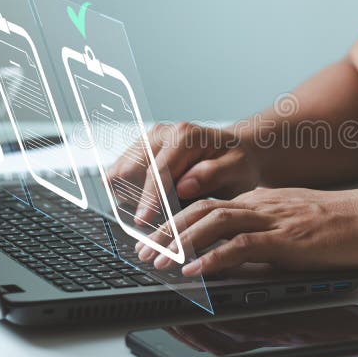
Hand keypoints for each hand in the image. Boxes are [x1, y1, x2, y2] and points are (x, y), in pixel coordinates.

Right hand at [107, 122, 260, 224]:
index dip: (149, 198)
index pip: (158, 170)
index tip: (142, 220)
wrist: (233, 153)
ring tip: (154, 213)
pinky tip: (149, 204)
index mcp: (184, 136)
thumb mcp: (237, 169)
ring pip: (120, 171)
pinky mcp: (140, 151)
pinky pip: (121, 174)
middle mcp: (162, 133)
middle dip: (135, 198)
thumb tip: (184, 186)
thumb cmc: (236, 163)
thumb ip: (212, 175)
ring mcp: (148, 141)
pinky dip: (129, 192)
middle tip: (151, 223)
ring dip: (129, 196)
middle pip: (130, 169)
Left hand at [136, 187, 357, 275]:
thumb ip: (262, 233)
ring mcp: (272, 218)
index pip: (207, 205)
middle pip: (200, 211)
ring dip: (180, 244)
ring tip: (157, 262)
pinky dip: (213, 257)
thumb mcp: (291, 224)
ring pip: (213, 223)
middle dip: (167, 231)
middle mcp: (260, 205)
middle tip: (141, 251)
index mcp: (259, 201)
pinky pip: (241, 246)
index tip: (154, 237)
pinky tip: (195, 270)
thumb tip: (233, 252)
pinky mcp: (286, 237)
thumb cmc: (340, 224)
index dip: (176, 220)